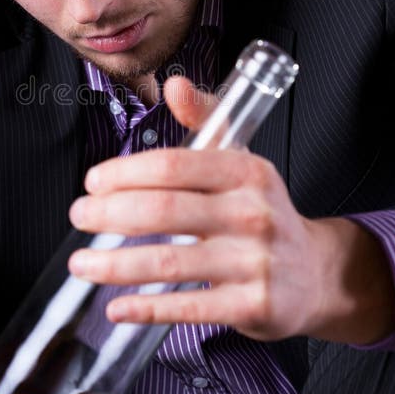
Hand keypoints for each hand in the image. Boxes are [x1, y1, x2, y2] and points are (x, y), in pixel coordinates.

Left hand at [68, 76, 394, 343]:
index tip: (93, 182)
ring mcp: (255, 262)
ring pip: (168, 262)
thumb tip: (173, 85)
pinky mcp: (253, 306)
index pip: (174, 165)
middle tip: (79, 216)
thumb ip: (205, 121)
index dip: (124, 173)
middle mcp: (253, 213)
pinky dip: (145, 308)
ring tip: (82, 264)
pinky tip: (117, 306)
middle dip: (109, 214)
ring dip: (114, 264)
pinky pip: (188, 307)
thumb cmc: (262, 213)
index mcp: (247, 171)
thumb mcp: (241, 161)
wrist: (314, 274)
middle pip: (164, 211)